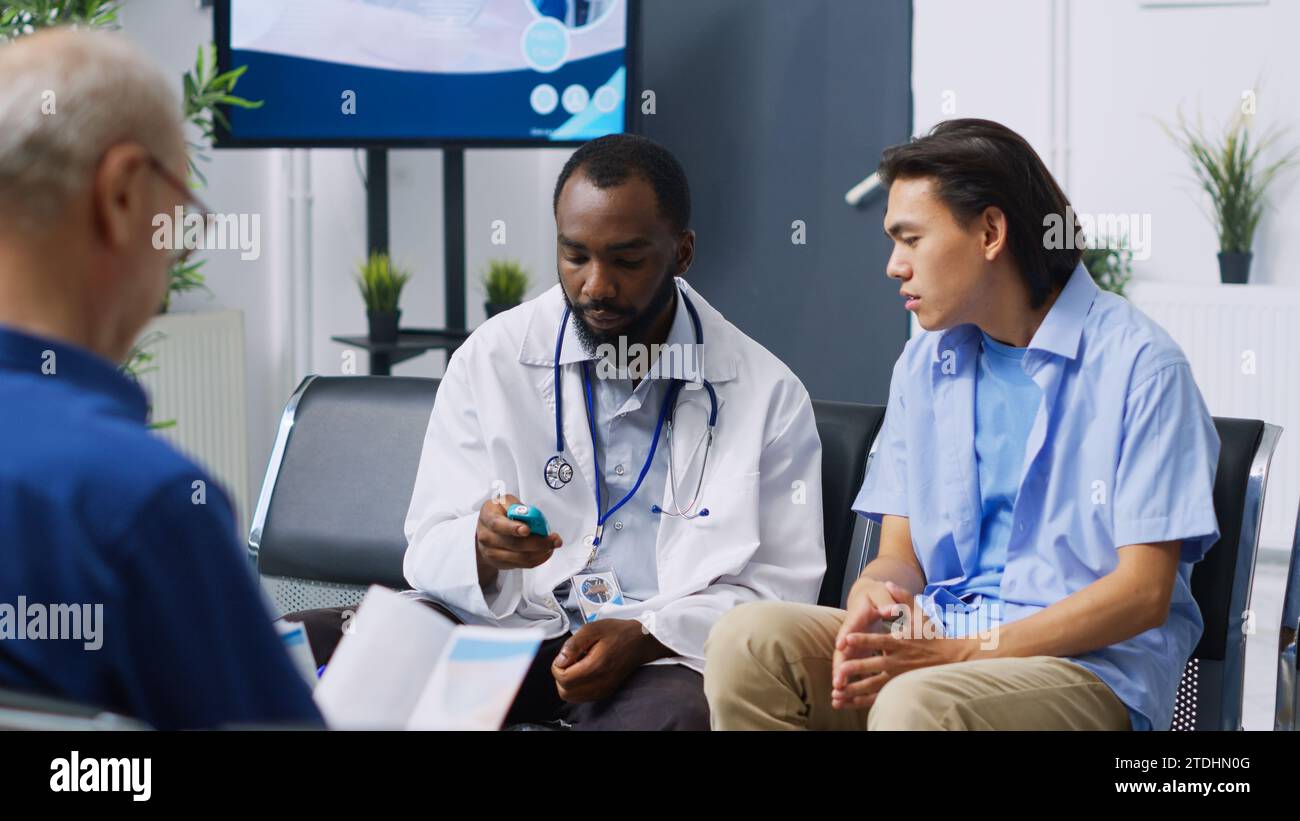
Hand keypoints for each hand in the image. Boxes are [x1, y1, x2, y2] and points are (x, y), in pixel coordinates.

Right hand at [475, 495, 562, 585]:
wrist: (486, 531)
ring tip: (552, 544)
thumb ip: (518, 507)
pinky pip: (523, 564)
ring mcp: (493, 553)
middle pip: (514, 544)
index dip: (513, 528)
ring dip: (541, 552)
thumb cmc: (499, 514)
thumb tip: (531, 516)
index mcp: (488, 517)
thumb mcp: (506, 502)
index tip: (527, 529)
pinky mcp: (501, 563)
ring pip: (521, 557)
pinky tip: (545, 551)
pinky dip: (538, 558)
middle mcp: (487, 536)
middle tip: (553, 538)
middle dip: (538, 542)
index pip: (498, 524)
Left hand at [551, 618, 669, 702]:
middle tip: (570, 660)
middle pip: (565, 692)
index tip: (566, 654)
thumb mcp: (592, 628)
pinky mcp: (605, 692)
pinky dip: (576, 687)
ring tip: (577, 665)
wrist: (640, 642)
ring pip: (571, 697)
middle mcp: (600, 683)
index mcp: (596, 667)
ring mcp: (603, 690)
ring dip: (567, 682)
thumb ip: (573, 644)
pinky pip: (581, 697)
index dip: (558, 666)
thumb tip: (560, 660)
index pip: (563, 678)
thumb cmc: (618, 633)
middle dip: (560, 676)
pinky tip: (583, 671)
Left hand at [832, 593, 976, 709]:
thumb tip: (889, 582)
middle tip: (839, 670)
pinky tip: (848, 703)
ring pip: (874, 684)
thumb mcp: (920, 613)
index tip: (847, 639)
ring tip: (838, 692)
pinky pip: (879, 696)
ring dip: (855, 689)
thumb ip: (903, 598)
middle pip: (874, 664)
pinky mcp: (899, 687)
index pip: (879, 640)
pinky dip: (863, 701)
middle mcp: (898, 660)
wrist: (952, 657)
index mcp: (900, 641)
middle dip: (856, 668)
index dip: (863, 639)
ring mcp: (899, 676)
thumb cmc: (933, 634)